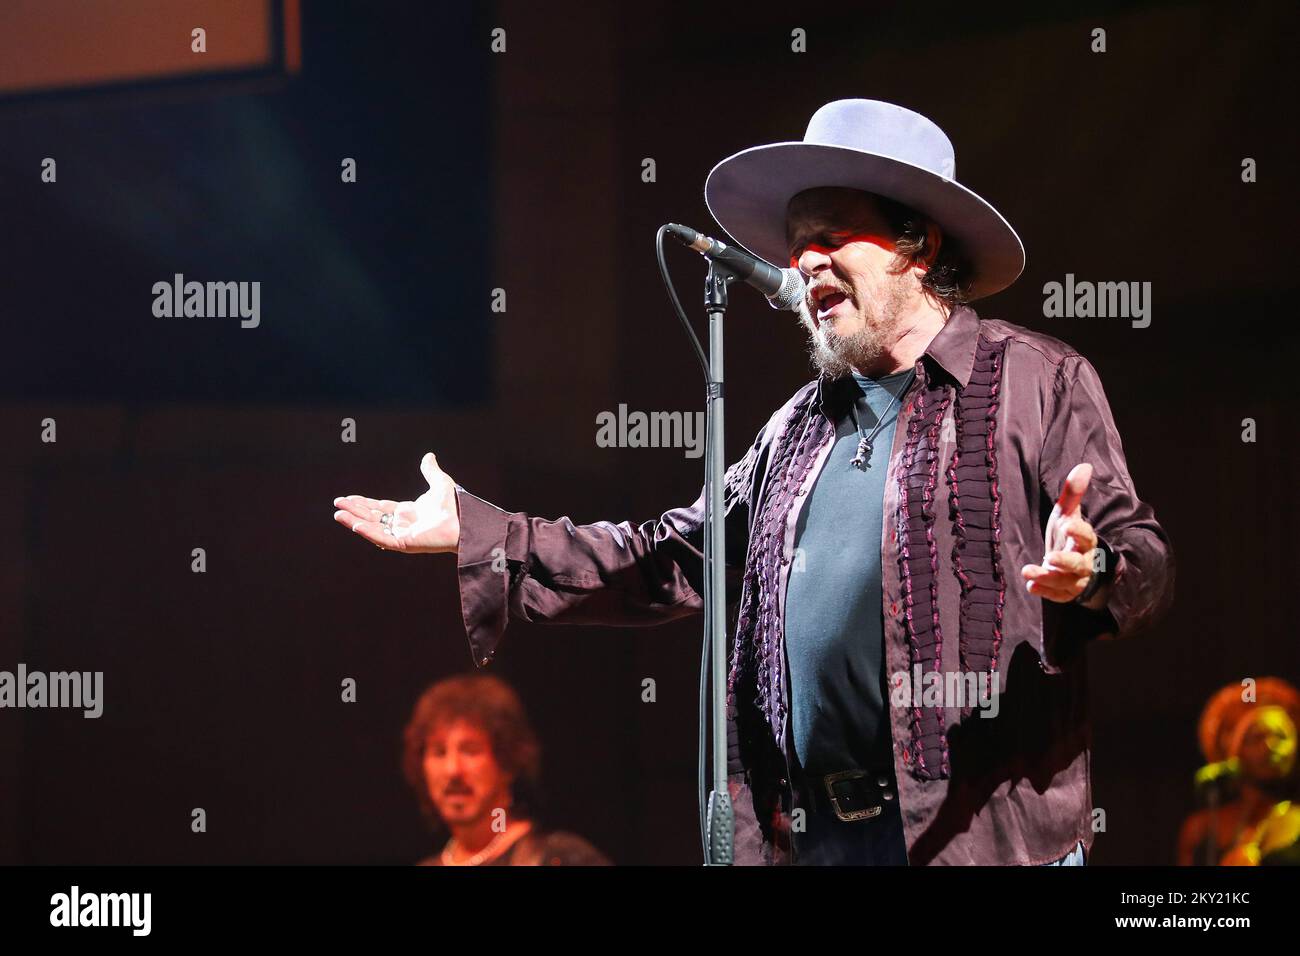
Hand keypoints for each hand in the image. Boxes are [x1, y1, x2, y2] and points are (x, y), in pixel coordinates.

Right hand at [333, 452, 459, 553]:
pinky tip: (355, 525)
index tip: (348, 498)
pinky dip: (368, 533)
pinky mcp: (404, 544)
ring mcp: (402, 535)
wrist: (464, 520)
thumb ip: (430, 471)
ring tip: (338, 514)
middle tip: (337, 504)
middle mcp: (402, 524)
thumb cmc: (455, 506)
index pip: (379, 508)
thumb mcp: (440, 483)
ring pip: (372, 528)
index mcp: (407, 512)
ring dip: (354, 521)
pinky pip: (382, 539)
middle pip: (372, 517)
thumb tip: (428, 456)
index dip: (363, 503)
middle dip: (354, 510)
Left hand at [1021, 463, 1098, 602]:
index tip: (1068, 524)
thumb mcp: (1068, 514)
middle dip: (1065, 562)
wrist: (1077, 564)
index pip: (1086, 536)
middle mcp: (1084, 562)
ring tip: (1028, 571)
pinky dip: (1045, 591)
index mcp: (1085, 541)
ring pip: (1065, 582)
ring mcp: (1075, 580)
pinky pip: (1058, 595)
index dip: (1078, 531)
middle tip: (1050, 558)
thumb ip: (1073, 493)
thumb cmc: (1069, 536)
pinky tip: (1030, 586)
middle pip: (1078, 564)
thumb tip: (1084, 466)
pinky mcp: (1065, 592)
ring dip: (1047, 578)